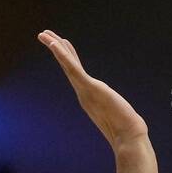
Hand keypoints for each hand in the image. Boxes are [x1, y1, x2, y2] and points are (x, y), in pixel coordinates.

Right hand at [39, 30, 147, 149]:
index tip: (59, 43)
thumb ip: (117, 113)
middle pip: (67, 65)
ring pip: (67, 64)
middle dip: (56, 48)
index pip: (74, 71)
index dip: (66, 56)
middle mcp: (83, 92)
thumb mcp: (120, 116)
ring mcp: (85, 90)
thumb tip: (126, 118)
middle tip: (42, 34)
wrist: (129, 139)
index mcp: (88, 95)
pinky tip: (55, 45)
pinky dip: (64, 56)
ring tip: (43, 34)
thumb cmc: (127, 132)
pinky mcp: (91, 88)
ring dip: (55, 47)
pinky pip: (74, 69)